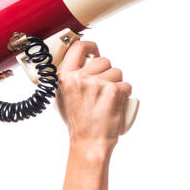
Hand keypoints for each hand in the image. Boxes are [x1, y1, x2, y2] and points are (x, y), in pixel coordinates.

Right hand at [54, 38, 130, 154]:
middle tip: (100, 90)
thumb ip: (70, 79)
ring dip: (116, 84)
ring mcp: (97, 84)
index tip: (95, 52)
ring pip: (117, 72)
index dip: (90, 47)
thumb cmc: (77, 123)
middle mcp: (80, 78)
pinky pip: (126, 85)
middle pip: (103, 60)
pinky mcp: (113, 90)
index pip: (78, 47)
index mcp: (65, 77)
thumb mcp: (62, 98)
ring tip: (106, 100)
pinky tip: (114, 105)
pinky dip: (124, 95)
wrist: (88, 142)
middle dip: (106, 72)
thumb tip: (81, 64)